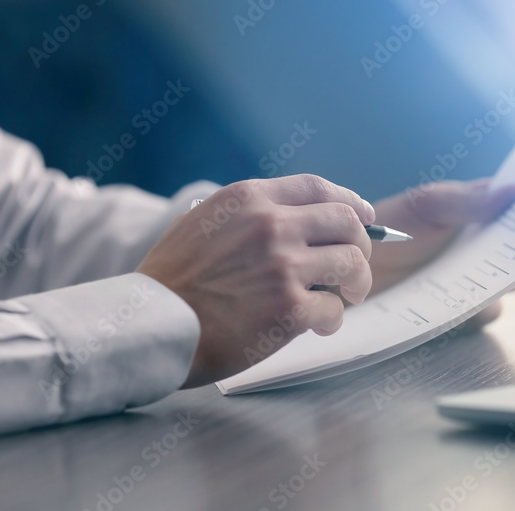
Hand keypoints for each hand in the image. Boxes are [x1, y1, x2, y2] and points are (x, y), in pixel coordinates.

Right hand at [135, 175, 374, 386]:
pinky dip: (332, 319)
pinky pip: (334, 308)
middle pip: (347, 222)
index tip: (365, 217)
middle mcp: (272, 225)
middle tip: (353, 269)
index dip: (351, 201)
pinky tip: (317, 326)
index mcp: (249, 199)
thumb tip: (293, 221)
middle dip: (361, 246)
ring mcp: (283, 266)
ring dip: (355, 284)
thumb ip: (247, 216)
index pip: (318, 187)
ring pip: (352, 264)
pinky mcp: (289, 308)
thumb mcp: (202, 223)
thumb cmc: (171, 281)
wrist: (150, 325)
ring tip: (344, 298)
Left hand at [367, 179, 514, 327]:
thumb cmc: (390, 228)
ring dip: (498, 288)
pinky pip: (480, 315)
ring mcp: (472, 281)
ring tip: (478, 282)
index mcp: (479, 214)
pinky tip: (458, 305)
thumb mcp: (427, 206)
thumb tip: (514, 191)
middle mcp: (482, 249)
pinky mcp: (459, 311)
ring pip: (505, 289)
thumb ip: (467, 201)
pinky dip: (476, 311)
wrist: (354, 267)